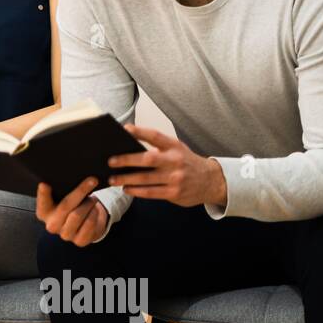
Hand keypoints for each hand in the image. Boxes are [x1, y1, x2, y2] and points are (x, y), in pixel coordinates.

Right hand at [36, 177, 107, 247]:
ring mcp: (65, 235)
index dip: (43, 193)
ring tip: (93, 199)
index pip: (42, 202)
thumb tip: (62, 179)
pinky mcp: (79, 241)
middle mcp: (52, 226)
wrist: (84, 224)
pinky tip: (94, 210)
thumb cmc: (71, 206)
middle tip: (92, 181)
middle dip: (80, 191)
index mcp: (43, 213)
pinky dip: (94, 214)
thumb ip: (59, 190)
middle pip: (65, 206)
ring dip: (89, 204)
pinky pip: (89, 223)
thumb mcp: (62, 197)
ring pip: (78, 215)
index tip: (44, 184)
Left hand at [106, 125, 226, 207]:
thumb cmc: (186, 163)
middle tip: (111, 161)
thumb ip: (158, 148)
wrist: (211, 181)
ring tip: (113, 179)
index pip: (155, 136)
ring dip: (127, 179)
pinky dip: (137, 191)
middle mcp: (175, 161)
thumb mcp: (177, 149)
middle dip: (127, 160)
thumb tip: (128, 149)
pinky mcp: (175, 193)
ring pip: (147, 178)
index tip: (125, 129)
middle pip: (148, 159)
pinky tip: (127, 189)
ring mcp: (176, 178)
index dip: (140, 131)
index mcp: (174, 146)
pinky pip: (151, 192)